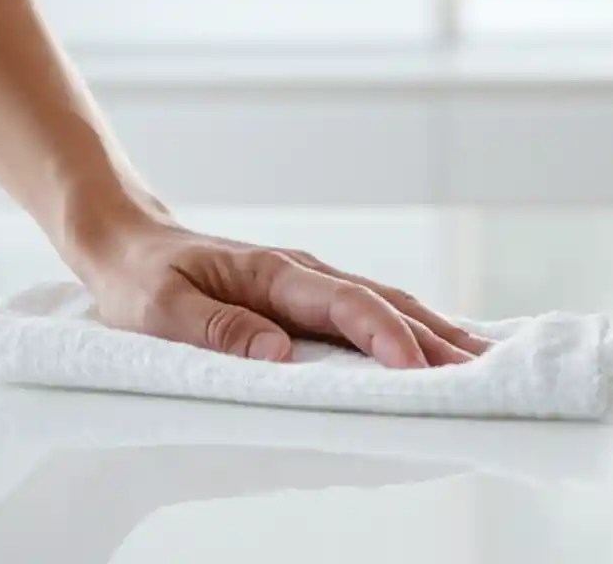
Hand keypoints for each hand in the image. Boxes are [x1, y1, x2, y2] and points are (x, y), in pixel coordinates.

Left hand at [65, 215, 491, 367]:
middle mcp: (303, 272)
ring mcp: (310, 281)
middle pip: (384, 302)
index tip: (417, 371)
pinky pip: (371, 308)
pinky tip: (439, 340)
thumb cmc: (142, 280)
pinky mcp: (309, 295)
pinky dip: (412, 325)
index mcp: (273, 274)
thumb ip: (217, 329)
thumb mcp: (159, 309)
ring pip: (387, 302)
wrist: (130, 242)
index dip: (384, 337)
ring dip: (434, 330)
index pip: (345, 305)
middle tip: (482, 371)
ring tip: (480, 358)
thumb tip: (279, 354)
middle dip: (434, 336)